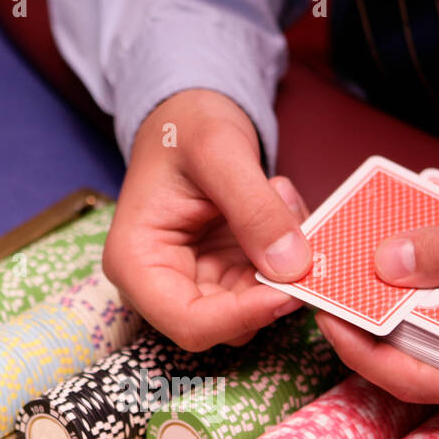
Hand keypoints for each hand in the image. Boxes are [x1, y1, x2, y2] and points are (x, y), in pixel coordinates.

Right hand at [104, 89, 309, 349]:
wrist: (188, 115)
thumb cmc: (186, 126)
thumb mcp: (219, 151)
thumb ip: (254, 208)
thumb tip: (291, 267)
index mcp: (136, 263)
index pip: (189, 322)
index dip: (243, 316)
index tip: (292, 289)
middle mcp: (160, 284)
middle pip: (224, 323)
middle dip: (270, 288)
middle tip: (303, 235)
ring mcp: (194, 282)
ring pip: (252, 308)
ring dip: (282, 267)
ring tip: (281, 200)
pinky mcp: (223, 273)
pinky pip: (264, 285)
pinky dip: (285, 254)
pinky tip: (281, 207)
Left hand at [315, 187, 438, 404]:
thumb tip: (386, 262)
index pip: (414, 381)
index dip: (361, 352)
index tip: (325, 315)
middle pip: (416, 360)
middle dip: (369, 324)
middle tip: (329, 283)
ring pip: (431, 336)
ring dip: (394, 304)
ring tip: (354, 266)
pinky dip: (427, 289)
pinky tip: (404, 255)